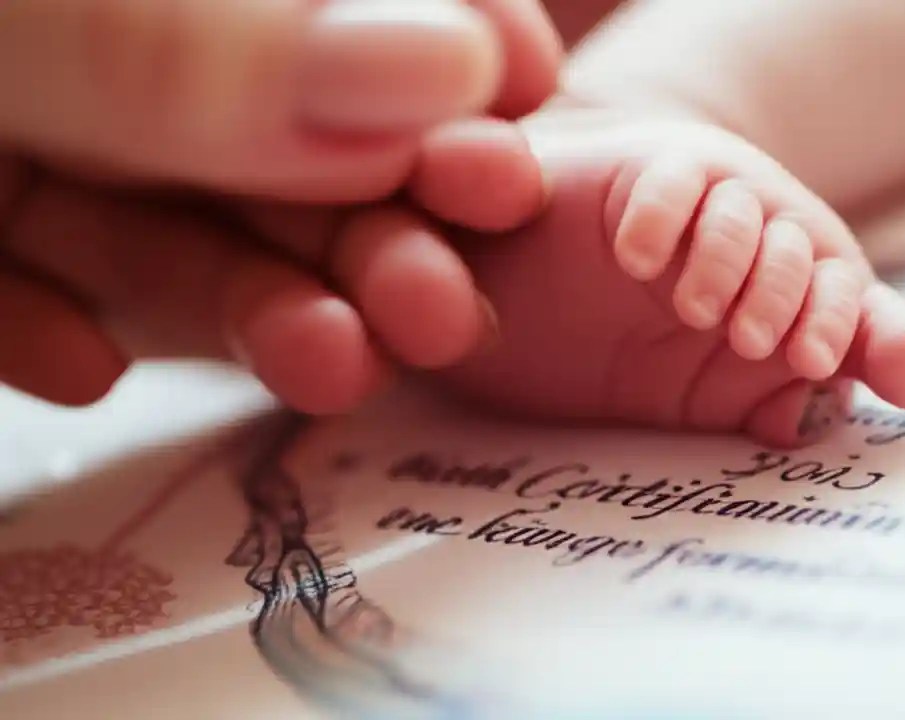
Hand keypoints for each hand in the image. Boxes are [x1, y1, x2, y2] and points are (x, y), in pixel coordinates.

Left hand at [0, 0, 561, 410]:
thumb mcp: (42, 17)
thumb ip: (224, 46)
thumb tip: (450, 63)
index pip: (341, 6)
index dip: (447, 53)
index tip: (521, 125)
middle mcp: (110, 40)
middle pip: (270, 133)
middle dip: (372, 228)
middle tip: (441, 308)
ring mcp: (22, 121)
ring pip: (159, 218)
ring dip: (250, 305)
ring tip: (328, 368)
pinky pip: (18, 270)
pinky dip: (54, 323)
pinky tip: (81, 363)